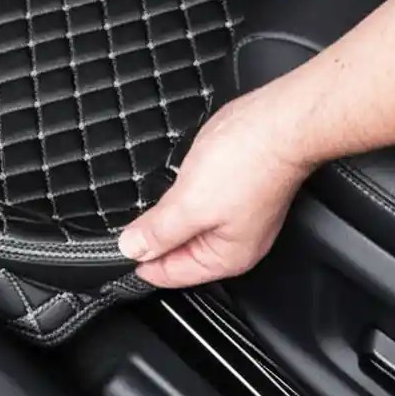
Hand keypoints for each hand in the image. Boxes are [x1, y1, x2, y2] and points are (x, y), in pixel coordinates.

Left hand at [116, 89, 315, 287]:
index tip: (115, 249)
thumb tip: (131, 250)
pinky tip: (168, 188)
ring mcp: (236, 213)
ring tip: (142, 208)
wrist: (278, 121)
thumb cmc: (248, 162)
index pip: (171, 274)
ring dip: (165, 218)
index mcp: (227, 256)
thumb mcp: (190, 204)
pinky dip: (180, 199)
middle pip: (179, 252)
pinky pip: (198, 203)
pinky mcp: (233, 187)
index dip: (140, 262)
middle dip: (153, 240)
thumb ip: (158, 231)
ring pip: (187, 226)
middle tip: (122, 226)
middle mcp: (235, 241)